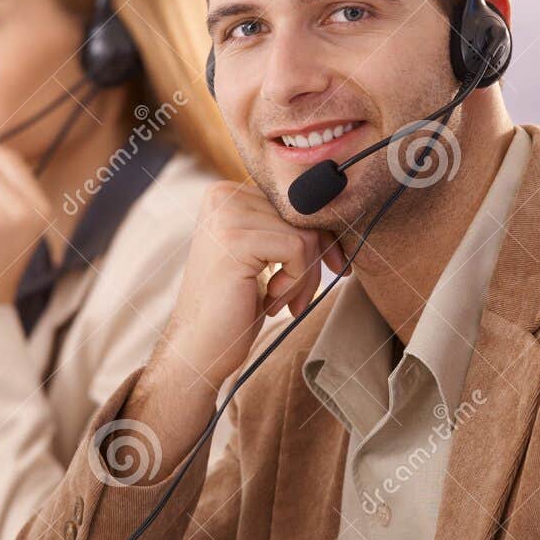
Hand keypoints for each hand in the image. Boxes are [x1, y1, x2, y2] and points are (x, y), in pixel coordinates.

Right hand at [162, 182, 347, 391]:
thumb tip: (338, 216)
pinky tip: (271, 299)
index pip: (295, 203)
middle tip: (296, 299)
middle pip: (303, 217)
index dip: (321, 237)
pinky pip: (297, 249)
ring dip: (304, 277)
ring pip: (305, 234)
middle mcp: (224, 196)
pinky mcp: (236, 239)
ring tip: (279, 301)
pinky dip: (296, 281)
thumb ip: (287, 228)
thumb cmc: (236, 304)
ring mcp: (227, 215)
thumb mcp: (265, 256)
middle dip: (313, 262)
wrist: (200, 345)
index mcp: (227, 193)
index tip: (333, 266)